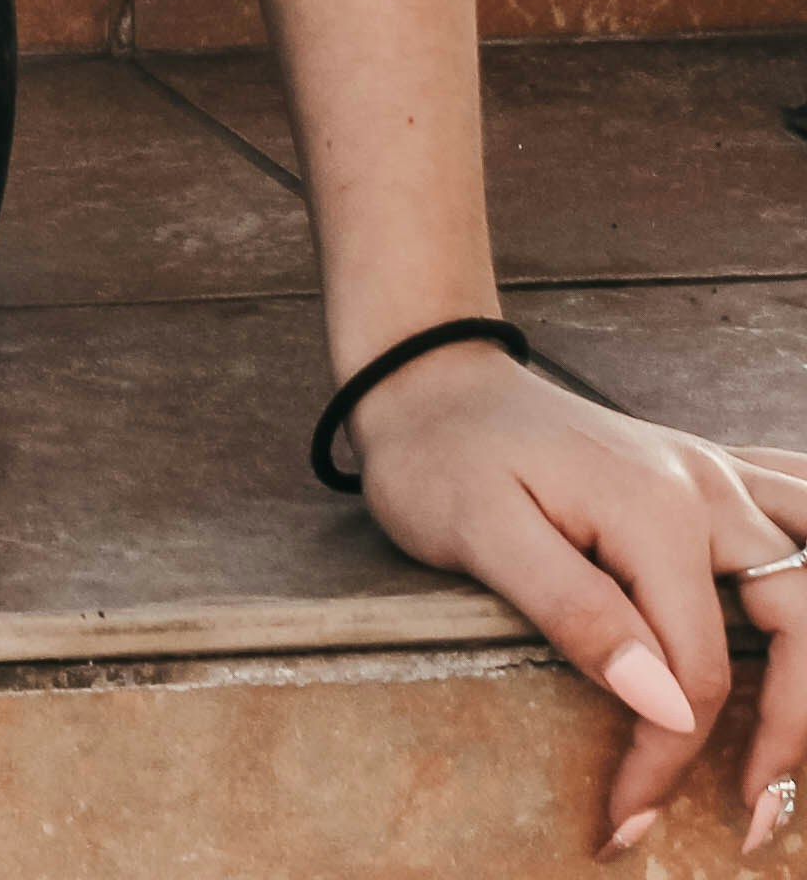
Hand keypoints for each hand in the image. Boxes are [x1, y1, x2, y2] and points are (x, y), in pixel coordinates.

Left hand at [350, 342, 806, 856]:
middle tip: (753, 817)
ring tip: (794, 740)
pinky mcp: (701, 468)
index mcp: (654, 510)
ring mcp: (708, 469)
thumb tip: (665, 703)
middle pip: (798, 623)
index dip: (670, 756)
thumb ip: (576, 613)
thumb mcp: (480, 534)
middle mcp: (702, 484)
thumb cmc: (440, 458)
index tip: (625, 818)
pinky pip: (792, 495)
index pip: (697, 670)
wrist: (428, 380)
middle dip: (788, 731)